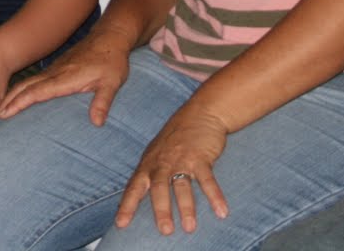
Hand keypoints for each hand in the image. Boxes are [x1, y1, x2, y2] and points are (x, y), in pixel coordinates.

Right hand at [0, 24, 132, 125]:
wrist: (109, 38)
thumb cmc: (111, 61)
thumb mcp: (112, 82)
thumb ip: (103, 101)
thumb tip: (97, 123)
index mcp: (65, 78)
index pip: (37, 92)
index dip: (19, 103)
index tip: (3, 114)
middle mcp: (54, 74)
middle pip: (24, 87)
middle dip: (6, 102)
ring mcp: (53, 71)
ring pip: (26, 84)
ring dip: (10, 97)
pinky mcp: (55, 70)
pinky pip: (32, 82)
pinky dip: (19, 92)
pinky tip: (14, 100)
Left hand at [114, 103, 230, 236]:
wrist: (201, 113)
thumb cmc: (177, 137)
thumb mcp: (156, 153)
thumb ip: (149, 174)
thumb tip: (139, 199)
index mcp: (149, 164)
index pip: (134, 188)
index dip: (127, 206)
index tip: (121, 224)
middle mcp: (162, 163)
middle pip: (158, 188)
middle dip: (161, 209)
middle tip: (165, 230)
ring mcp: (181, 159)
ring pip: (182, 186)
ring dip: (186, 207)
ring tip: (189, 227)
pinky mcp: (200, 157)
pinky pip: (207, 180)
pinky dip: (214, 196)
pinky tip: (221, 212)